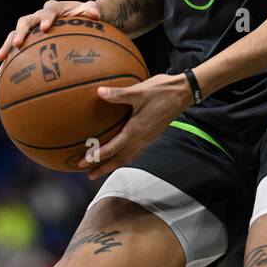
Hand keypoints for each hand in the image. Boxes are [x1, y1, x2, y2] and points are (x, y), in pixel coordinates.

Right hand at [0, 0, 101, 75]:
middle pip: (25, 21)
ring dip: (7, 46)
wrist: (80, 18)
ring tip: (0, 60)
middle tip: (17, 44)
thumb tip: (94, 12)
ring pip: (15, 34)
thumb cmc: (87, 16)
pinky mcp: (28, 39)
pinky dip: (9, 59)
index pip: (49, 10)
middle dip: (20, 32)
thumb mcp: (92, 11)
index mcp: (54, 8)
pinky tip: (2, 74)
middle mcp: (39, 16)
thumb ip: (92, 10)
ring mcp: (32, 27)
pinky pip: (15, 48)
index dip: (45, 18)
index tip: (44, 28)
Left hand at [78, 73, 192, 179]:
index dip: (96, 156)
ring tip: (102, 168)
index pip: (112, 149)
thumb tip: (99, 92)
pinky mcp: (152, 135)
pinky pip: (136, 152)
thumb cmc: (161, 91)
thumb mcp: (139, 91)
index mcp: (136, 130)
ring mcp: (148, 138)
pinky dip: (125, 157)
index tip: (83, 163)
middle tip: (89, 175)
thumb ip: (118, 94)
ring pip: (128, 157)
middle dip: (103, 168)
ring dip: (114, 164)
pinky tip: (121, 154)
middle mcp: (142, 138)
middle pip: (120, 159)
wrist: (183, 93)